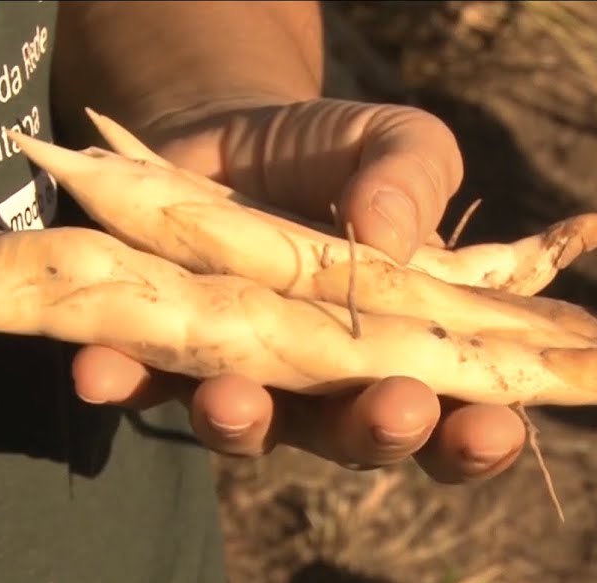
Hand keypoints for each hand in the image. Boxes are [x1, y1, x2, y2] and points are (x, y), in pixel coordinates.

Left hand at [70, 99, 526, 483]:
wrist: (235, 130)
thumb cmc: (339, 154)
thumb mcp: (395, 143)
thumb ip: (410, 178)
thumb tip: (386, 235)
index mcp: (413, 344)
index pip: (461, 412)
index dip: (479, 435)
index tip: (496, 425)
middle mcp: (336, 382)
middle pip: (363, 438)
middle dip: (380, 431)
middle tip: (397, 410)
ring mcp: (253, 373)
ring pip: (253, 428)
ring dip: (244, 422)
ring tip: (237, 397)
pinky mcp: (171, 351)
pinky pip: (146, 383)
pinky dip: (123, 379)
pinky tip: (101, 367)